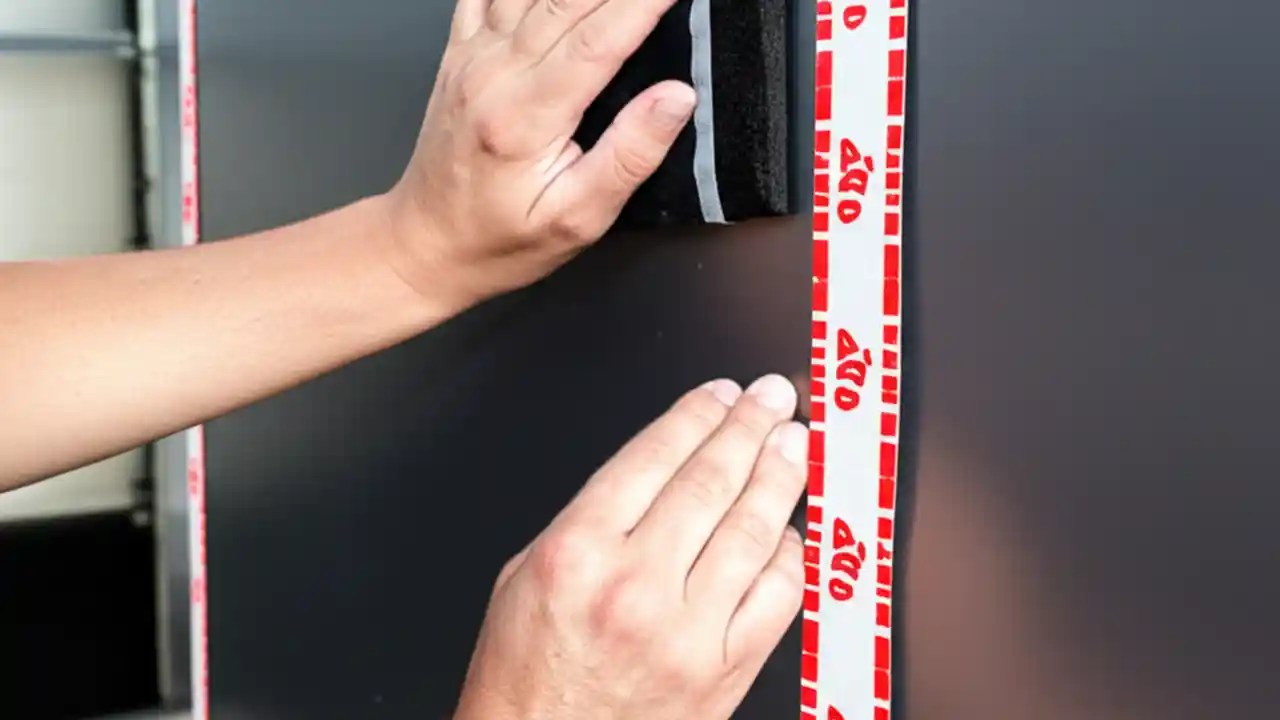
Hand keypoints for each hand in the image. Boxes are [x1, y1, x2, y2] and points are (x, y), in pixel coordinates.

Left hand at [384, 0, 694, 309]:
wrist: (426, 245)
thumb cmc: (500, 241)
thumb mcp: (577, 219)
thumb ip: (629, 155)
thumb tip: (677, 98)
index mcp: (525, 116)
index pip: (600, 39)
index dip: (645, 4)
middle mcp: (493, 73)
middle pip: (567, 0)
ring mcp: (473, 57)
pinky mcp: (461, 52)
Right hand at [454, 375, 807, 719]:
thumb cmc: (525, 676)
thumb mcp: (524, 575)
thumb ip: (591, 518)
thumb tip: (660, 468)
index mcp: (576, 552)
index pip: (653, 458)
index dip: (696, 415)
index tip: (721, 394)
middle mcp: (634, 587)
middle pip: (710, 482)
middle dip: (749, 428)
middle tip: (774, 398)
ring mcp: (686, 631)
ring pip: (751, 531)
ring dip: (780, 477)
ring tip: (794, 443)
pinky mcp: (723, 671)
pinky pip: (776, 596)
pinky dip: (789, 555)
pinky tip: (790, 527)